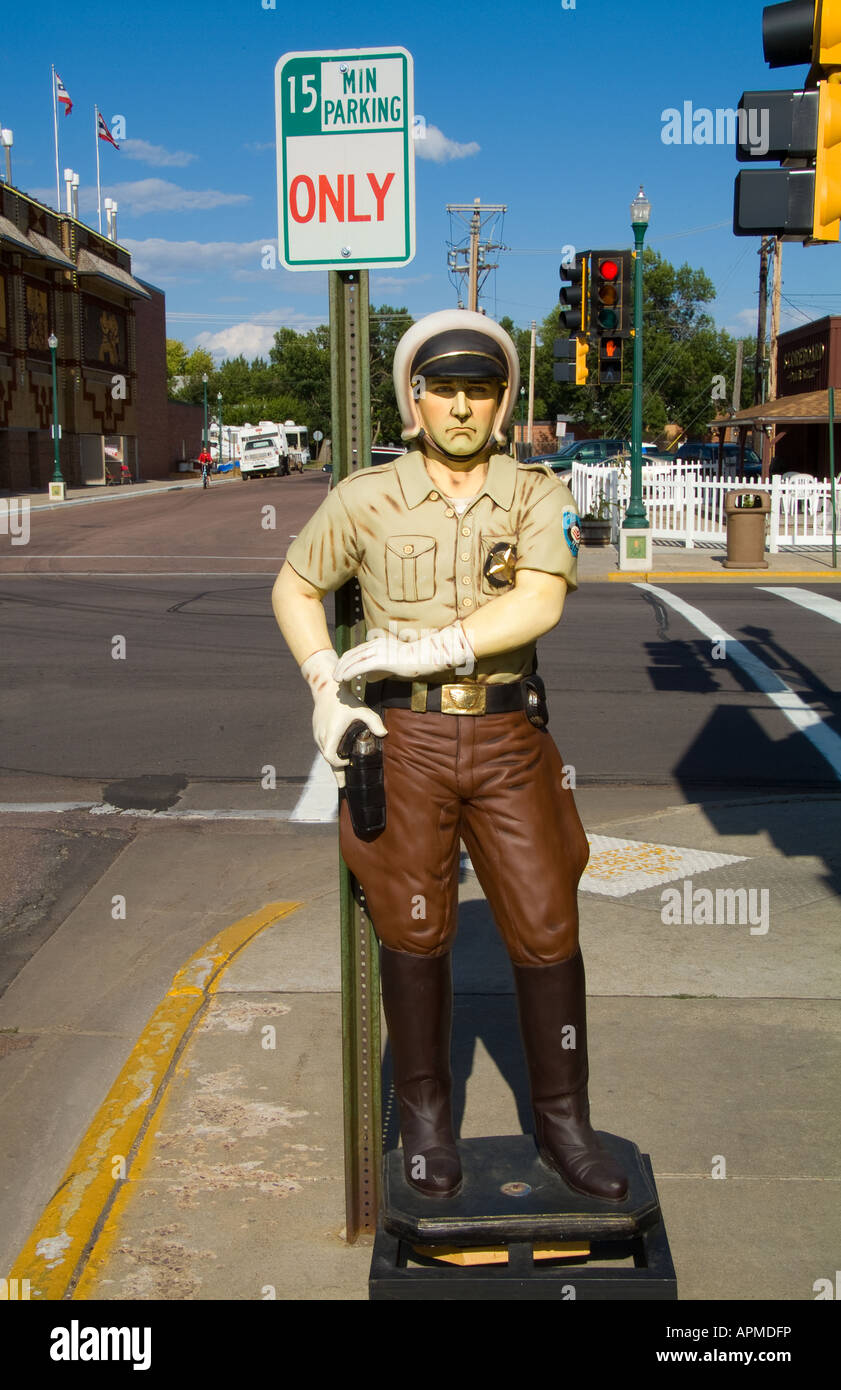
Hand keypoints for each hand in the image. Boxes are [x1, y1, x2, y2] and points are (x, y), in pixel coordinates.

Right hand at [301, 649, 386, 787]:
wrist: (326, 688)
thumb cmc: (345, 700)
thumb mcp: (362, 709)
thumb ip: (374, 722)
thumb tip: (384, 734)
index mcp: (331, 734)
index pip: (331, 758)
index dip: (338, 765)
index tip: (348, 764)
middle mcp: (321, 736)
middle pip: (327, 759)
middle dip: (336, 771)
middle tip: (344, 784)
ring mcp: (317, 733)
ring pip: (325, 753)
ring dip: (333, 762)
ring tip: (342, 772)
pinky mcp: (316, 730)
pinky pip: (323, 746)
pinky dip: (330, 753)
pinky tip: (337, 755)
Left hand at [333, 623, 474, 683]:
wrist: (423, 657)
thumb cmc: (411, 661)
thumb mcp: (391, 665)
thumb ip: (378, 670)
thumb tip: (367, 678)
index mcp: (376, 644)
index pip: (356, 652)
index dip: (346, 662)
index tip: (340, 671)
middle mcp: (374, 645)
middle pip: (351, 655)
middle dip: (341, 666)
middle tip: (334, 676)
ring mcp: (377, 651)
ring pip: (353, 660)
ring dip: (343, 670)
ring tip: (337, 680)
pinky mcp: (380, 659)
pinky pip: (360, 666)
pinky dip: (350, 672)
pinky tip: (344, 679)